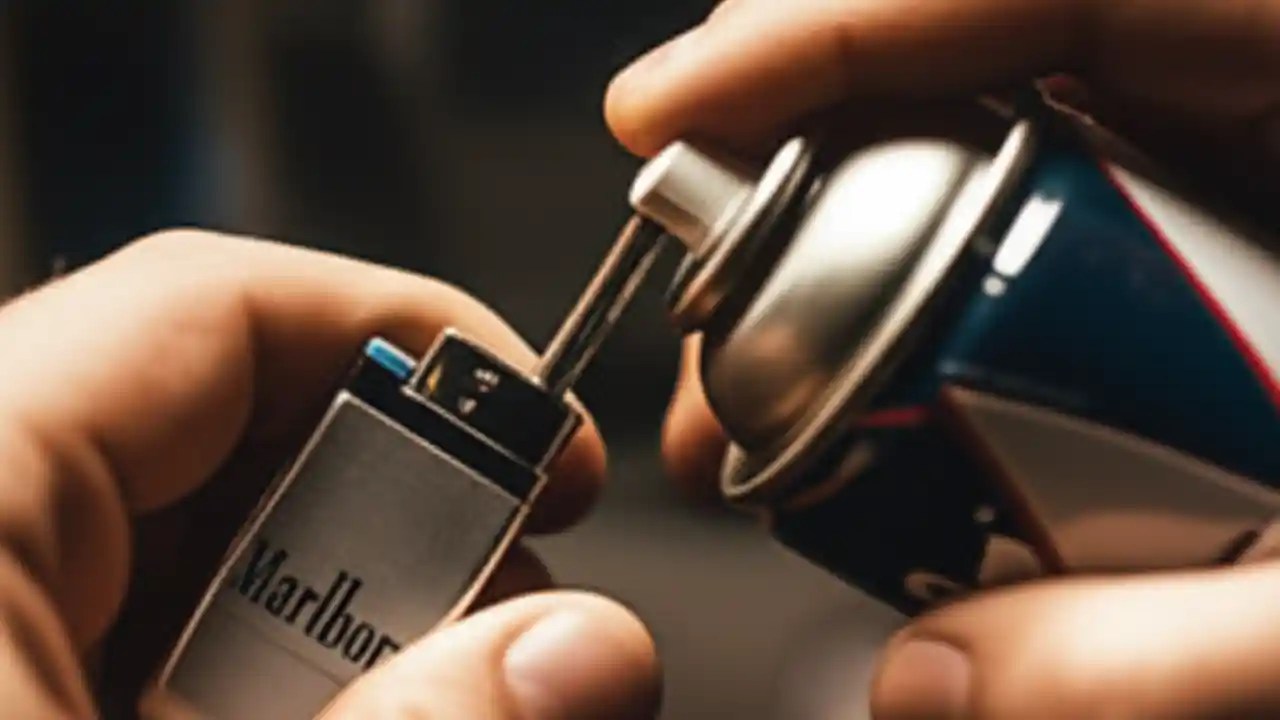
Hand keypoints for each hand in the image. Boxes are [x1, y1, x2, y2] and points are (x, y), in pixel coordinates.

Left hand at [0, 231, 659, 718]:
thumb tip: (583, 654)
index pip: (208, 304)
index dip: (409, 334)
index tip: (534, 425)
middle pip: (223, 424)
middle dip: (398, 505)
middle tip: (502, 598)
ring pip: (193, 530)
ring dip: (344, 603)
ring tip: (433, 675)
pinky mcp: (5, 659)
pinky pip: (141, 609)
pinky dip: (256, 658)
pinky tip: (329, 703)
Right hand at [607, 1, 1279, 717]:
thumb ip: (1192, 648)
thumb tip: (937, 686)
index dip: (820, 26)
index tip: (666, 113)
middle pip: (986, 63)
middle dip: (808, 183)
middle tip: (717, 324)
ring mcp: (1264, 142)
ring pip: (1009, 145)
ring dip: (870, 256)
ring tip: (789, 392)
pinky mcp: (1254, 212)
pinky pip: (1068, 216)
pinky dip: (966, 291)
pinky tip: (921, 389)